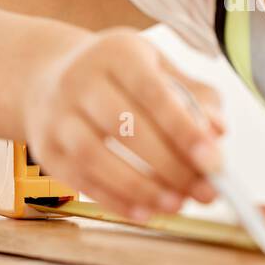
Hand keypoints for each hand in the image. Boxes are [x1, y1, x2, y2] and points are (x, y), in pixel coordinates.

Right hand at [22, 28, 225, 220]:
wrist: (49, 78)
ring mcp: (57, 116)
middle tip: (205, 191)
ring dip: (141, 187)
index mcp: (117, 53)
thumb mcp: (157, 68)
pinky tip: (146, 212)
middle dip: (171, 166)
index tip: (214, 160)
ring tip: (177, 205)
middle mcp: (80, 79)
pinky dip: (116, 201)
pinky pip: (81, 181)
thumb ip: (195, 96)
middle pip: (125, 127)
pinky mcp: (46, 150)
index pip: (153, 92)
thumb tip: (218, 131)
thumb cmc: (120, 77)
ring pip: (96, 157)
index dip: (184, 129)